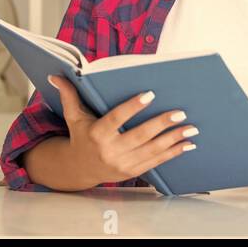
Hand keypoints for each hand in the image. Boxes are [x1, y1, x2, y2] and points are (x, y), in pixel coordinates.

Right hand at [47, 75, 197, 186]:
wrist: (79, 168)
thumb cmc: (81, 136)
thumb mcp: (73, 117)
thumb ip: (69, 95)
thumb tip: (56, 75)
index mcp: (96, 134)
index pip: (116, 118)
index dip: (132, 107)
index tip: (150, 94)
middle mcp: (110, 151)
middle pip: (140, 136)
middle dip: (162, 124)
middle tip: (181, 112)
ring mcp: (123, 164)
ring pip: (152, 150)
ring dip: (174, 139)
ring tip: (191, 128)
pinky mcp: (133, 172)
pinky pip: (157, 162)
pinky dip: (174, 153)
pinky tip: (188, 144)